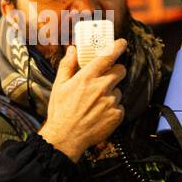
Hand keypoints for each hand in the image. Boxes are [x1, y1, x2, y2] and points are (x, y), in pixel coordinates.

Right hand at [38, 38, 127, 161]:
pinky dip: (113, 109)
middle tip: (106, 78)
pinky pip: (120, 107)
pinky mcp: (116, 115)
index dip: (117, 47)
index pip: (107, 57)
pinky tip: (100, 114)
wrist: (65, 138)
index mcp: (86, 78)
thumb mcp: (59, 86)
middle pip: (120, 71)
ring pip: (119, 90)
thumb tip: (72, 50)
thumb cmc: (60, 111)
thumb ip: (67, 65)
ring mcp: (110, 102)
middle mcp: (101, 88)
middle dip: (115, 72)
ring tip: (96, 104)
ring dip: (111, 94)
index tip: (122, 43)